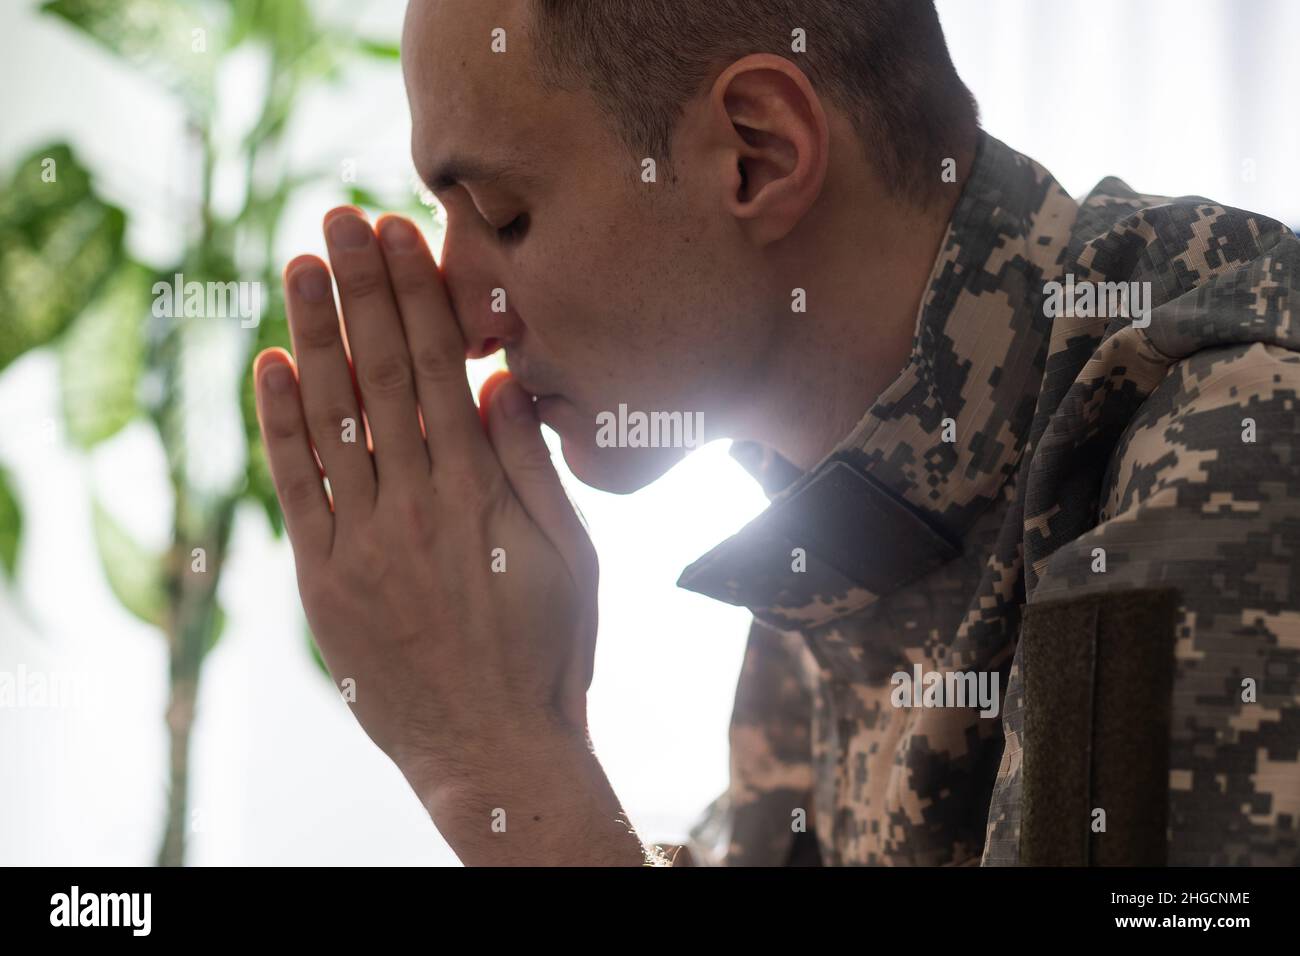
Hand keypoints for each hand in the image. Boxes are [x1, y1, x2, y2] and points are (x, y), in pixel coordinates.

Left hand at [253, 207, 638, 862]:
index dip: (419, 295)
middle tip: (340, 216)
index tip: (402, 233)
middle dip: (362, 287)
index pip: (442, 369)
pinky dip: (278, 423)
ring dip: (313, 332)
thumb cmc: (549, 652)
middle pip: (383, 373)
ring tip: (300, 264)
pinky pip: (296, 486)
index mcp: (482, 491)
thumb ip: (531, 466)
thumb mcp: (572, 556)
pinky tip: (269, 362)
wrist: (495, 748)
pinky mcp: (324, 579)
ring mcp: (364, 540)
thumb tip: (500, 383)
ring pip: (333, 415)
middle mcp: (418, 503)